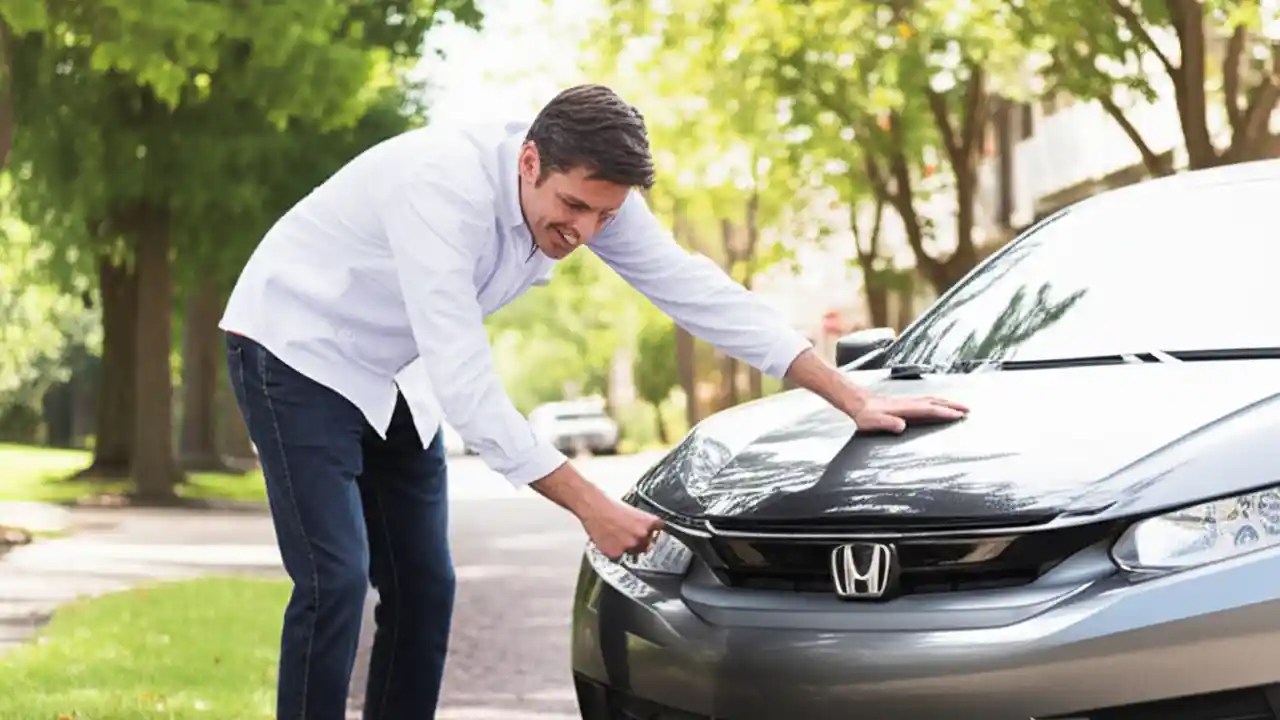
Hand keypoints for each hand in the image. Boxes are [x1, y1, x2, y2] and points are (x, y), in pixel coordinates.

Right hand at [580, 497, 664, 560]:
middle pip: (647, 544)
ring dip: (628, 548)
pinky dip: (614, 552)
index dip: (653, 531)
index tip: (652, 533)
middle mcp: (642, 536)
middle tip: (627, 534)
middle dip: (640, 541)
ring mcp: (629, 546)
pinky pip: (619, 557)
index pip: (659, 529)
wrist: (593, 508)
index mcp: (648, 522)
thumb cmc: (609, 505)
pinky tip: (608, 541)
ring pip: (633, 552)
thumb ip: (642, 522)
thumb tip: (646, 531)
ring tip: (615, 536)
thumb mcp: (632, 510)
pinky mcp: (616, 554)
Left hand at [851, 394, 968, 433]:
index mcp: (904, 408)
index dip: (944, 412)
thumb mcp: (874, 422)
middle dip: (952, 405)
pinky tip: (938, 404)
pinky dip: (937, 401)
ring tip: (958, 406)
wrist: (857, 402)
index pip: (929, 409)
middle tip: (967, 409)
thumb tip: (901, 426)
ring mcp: (907, 401)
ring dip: (946, 402)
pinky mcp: (904, 402)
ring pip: (931, 399)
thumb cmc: (865, 414)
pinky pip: (926, 400)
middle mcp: (908, 402)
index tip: (958, 415)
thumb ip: (888, 423)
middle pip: (935, 401)